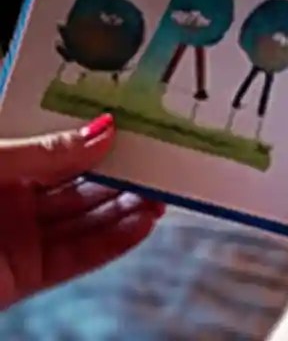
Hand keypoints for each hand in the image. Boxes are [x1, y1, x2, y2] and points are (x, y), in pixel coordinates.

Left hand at [0, 113, 165, 309]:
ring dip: (128, 204)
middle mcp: (4, 194)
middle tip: (164, 155)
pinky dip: (114, 241)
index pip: (53, 138)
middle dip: (122, 168)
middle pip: (76, 178)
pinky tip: (143, 222)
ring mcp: (15, 236)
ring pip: (84, 217)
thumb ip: (44, 151)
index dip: (94, 128)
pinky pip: (78, 256)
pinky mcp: (23, 275)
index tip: (135, 117)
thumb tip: (103, 130)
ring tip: (165, 190)